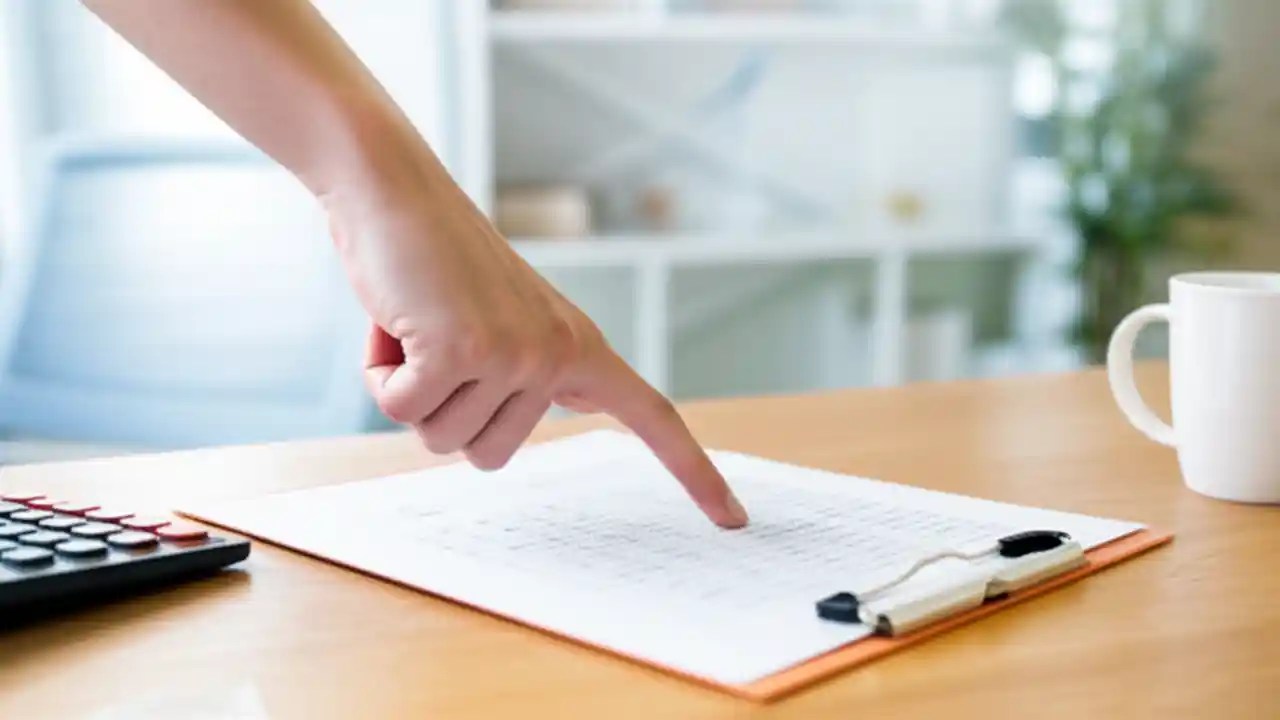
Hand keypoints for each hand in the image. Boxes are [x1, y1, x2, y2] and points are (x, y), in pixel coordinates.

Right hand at [324, 154, 747, 528]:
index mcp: (581, 347)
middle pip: (488, 456)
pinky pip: (402, 410)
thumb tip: (552, 410)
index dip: (693, 473)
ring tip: (420, 321)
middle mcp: (559, 353)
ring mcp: (515, 352)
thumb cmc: (437, 263)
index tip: (734, 520)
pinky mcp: (462, 350)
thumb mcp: (503, 325)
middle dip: (445, 410)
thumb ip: (535, 371)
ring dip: (410, 388)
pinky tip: (395, 320)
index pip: (653, 418)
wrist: (395, 188)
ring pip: (441, 439)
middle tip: (441, 338)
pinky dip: (381, 375)